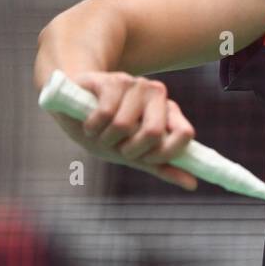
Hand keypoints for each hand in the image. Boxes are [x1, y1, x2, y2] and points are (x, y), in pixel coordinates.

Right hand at [47, 71, 198, 189]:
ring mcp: (136, 84)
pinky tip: (89, 123)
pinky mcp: (113, 80)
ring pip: (124, 125)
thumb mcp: (133, 153)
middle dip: (129, 150)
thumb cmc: (107, 131)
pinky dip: (92, 127)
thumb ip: (162, 166)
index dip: (163, 154)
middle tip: (117, 147)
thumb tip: (193, 185)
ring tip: (100, 133)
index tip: (143, 159)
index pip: (185, 134)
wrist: (71, 105)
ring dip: (105, 138)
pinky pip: (105, 114)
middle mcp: (157, 95)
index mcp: (169, 113)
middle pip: (153, 133)